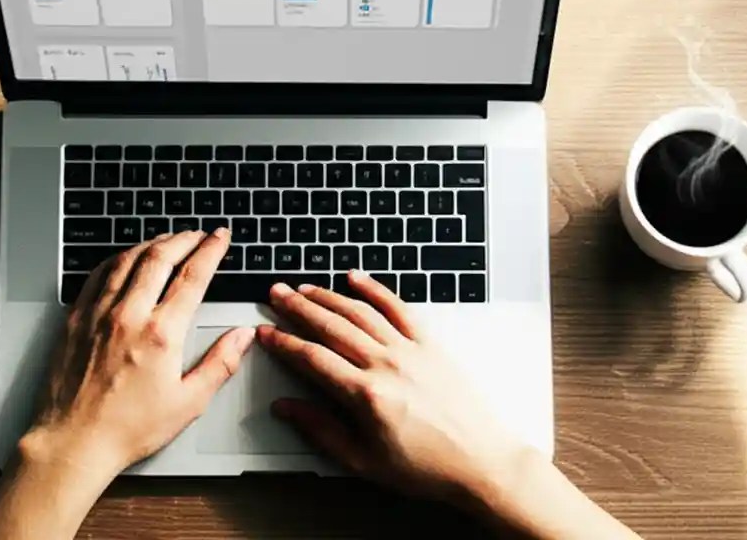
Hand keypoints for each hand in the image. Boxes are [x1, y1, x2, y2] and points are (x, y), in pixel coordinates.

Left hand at [21, 229, 254, 475]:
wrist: (74, 442)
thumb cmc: (128, 428)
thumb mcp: (188, 403)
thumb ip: (220, 363)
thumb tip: (243, 337)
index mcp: (162, 333)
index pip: (193, 276)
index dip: (211, 250)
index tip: (220, 238)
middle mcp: (129, 315)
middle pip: (160, 257)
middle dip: (184, 238)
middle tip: (198, 233)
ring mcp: (99, 313)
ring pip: (128, 259)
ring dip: (152, 243)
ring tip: (167, 239)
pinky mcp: (76, 319)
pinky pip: (98, 274)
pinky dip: (117, 258)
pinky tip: (126, 258)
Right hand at [258, 272, 535, 502]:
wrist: (481, 462)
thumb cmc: (427, 467)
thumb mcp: (363, 461)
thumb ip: (320, 431)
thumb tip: (286, 408)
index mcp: (366, 396)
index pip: (312, 359)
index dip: (283, 343)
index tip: (265, 333)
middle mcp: (387, 365)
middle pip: (331, 326)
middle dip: (298, 308)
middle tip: (276, 294)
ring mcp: (411, 351)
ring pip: (360, 312)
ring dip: (328, 296)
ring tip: (304, 288)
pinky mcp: (431, 345)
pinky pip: (398, 308)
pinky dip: (375, 289)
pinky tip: (355, 278)